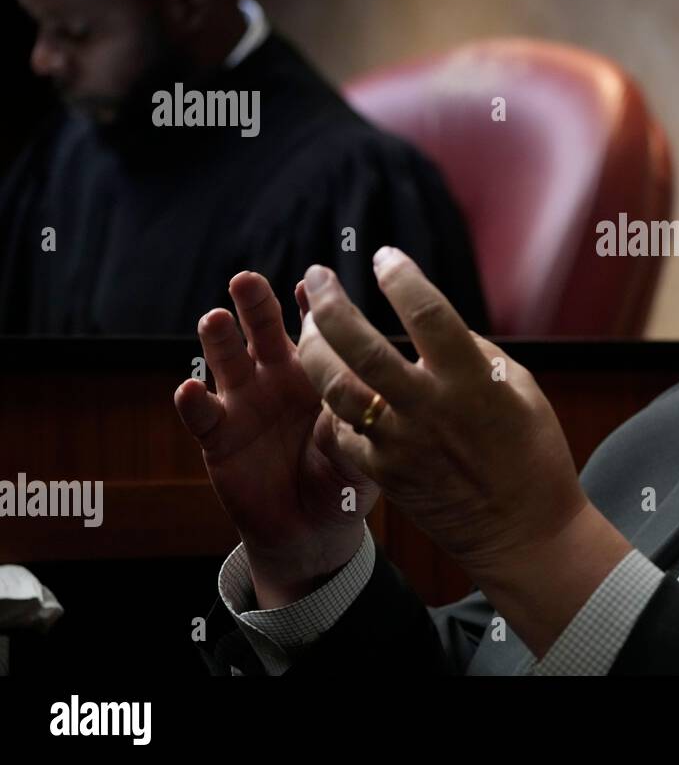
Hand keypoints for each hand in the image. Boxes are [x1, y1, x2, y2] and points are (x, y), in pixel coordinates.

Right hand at [174, 272, 379, 607]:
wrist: (312, 530)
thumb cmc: (343, 480)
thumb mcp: (357, 448)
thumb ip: (352, 421)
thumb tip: (353, 395)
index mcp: (318, 371)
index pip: (315, 329)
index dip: (312, 305)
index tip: (313, 280)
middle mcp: (277, 377)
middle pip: (263, 330)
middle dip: (255, 304)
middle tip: (247, 280)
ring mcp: (244, 403)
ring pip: (227, 361)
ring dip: (220, 339)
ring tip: (216, 318)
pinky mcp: (218, 437)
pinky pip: (202, 416)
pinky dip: (193, 401)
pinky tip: (189, 388)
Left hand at [297, 247, 632, 653]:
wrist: (523, 532)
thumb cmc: (533, 454)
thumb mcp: (520, 389)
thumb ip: (473, 353)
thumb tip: (430, 328)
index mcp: (471, 381)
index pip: (426, 312)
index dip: (401, 277)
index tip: (386, 257)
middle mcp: (429, 409)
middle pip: (360, 345)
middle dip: (331, 303)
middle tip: (318, 276)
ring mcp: (400, 444)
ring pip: (335, 387)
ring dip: (315, 350)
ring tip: (311, 327)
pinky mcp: (384, 474)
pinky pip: (341, 430)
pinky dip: (333, 403)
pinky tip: (334, 384)